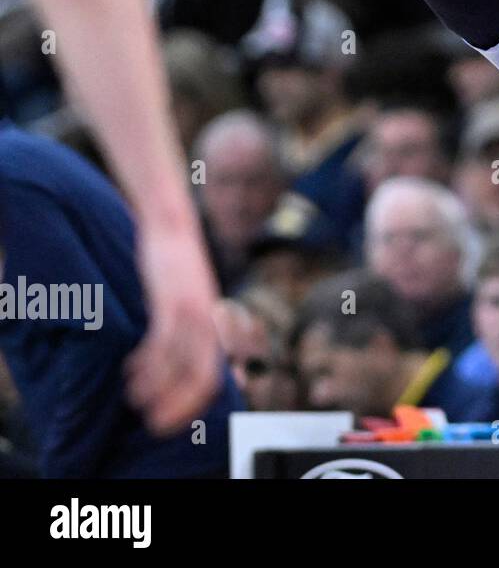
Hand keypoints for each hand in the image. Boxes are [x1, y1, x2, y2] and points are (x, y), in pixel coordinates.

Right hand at [125, 222, 222, 434]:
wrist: (172, 226)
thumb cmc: (178, 266)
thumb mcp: (192, 299)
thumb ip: (196, 327)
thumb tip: (194, 351)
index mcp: (215, 323)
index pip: (218, 374)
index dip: (198, 401)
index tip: (177, 416)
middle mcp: (209, 321)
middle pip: (205, 377)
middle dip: (181, 405)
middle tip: (157, 423)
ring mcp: (192, 311)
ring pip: (180, 364)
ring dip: (157, 387)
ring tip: (137, 400)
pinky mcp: (172, 301)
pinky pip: (161, 342)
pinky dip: (147, 363)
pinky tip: (131, 372)